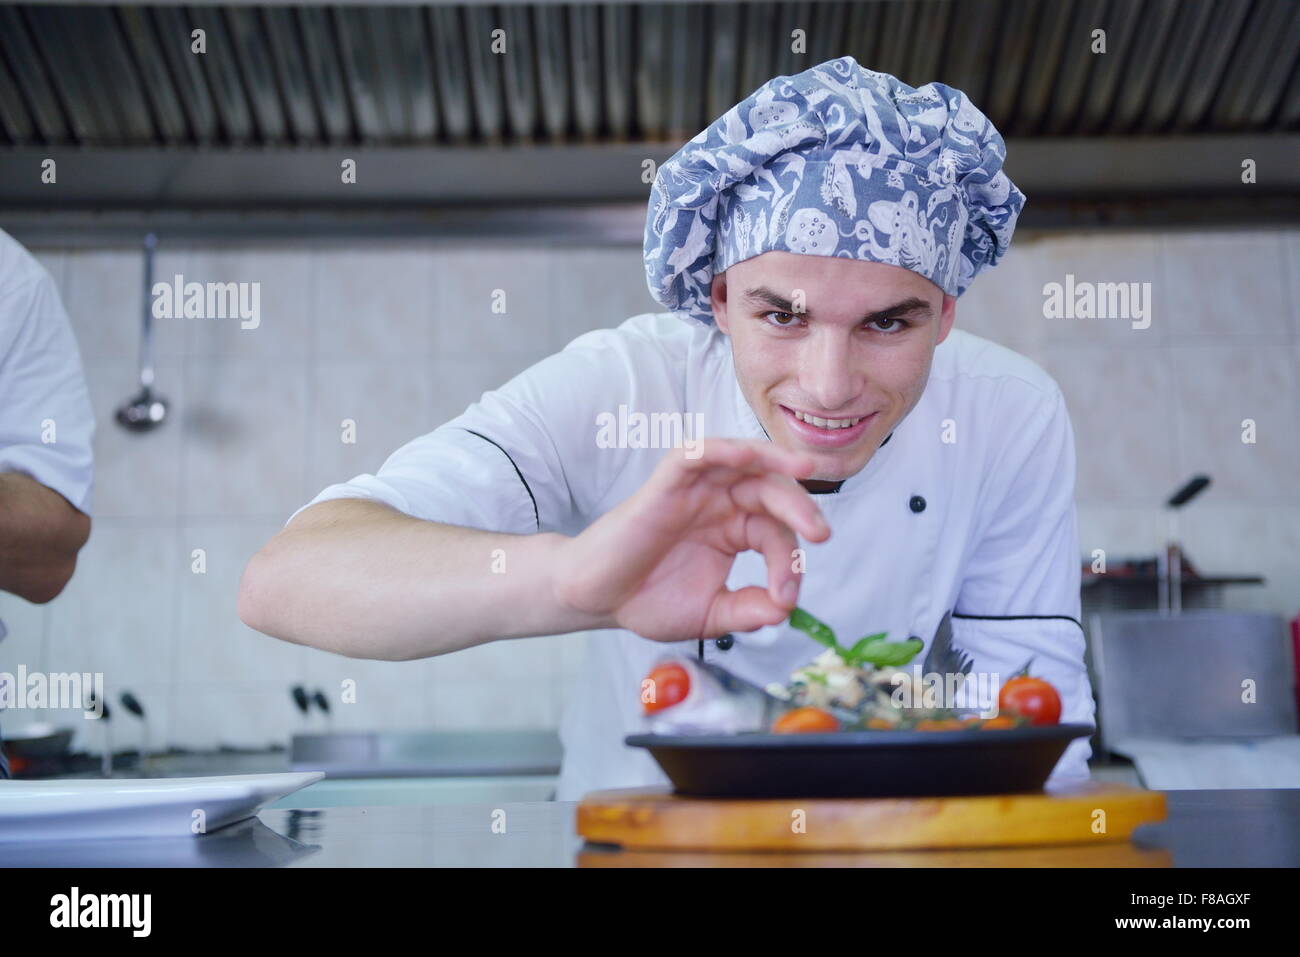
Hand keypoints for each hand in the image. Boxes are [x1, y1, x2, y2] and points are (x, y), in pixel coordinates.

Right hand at [552, 438, 829, 641]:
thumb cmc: (647, 600)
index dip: (790, 563)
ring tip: (807, 470)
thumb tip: (785, 610)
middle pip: (772, 491)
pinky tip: (746, 455)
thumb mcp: (712, 614)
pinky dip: (723, 448)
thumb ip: (750, 610)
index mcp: (735, 529)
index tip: (786, 598)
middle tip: (821, 534)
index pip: (776, 534)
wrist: (597, 599)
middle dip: (802, 509)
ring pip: (744, 461)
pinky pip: (698, 455)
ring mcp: (696, 490)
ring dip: (776, 460)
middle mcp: (720, 504)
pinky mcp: (668, 483)